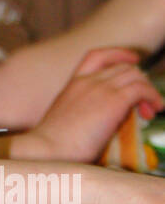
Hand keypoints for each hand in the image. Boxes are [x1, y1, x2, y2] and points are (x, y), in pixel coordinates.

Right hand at [11, 47, 162, 163]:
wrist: (48, 149)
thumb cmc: (53, 144)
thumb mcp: (66, 120)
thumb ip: (84, 112)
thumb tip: (106, 122)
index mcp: (73, 84)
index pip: (96, 56)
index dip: (118, 54)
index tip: (132, 60)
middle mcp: (87, 81)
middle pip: (123, 67)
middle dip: (139, 81)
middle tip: (143, 104)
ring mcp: (101, 89)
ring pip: (135, 75)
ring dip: (148, 90)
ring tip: (150, 110)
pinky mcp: (113, 101)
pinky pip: (142, 89)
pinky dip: (153, 96)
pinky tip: (154, 109)